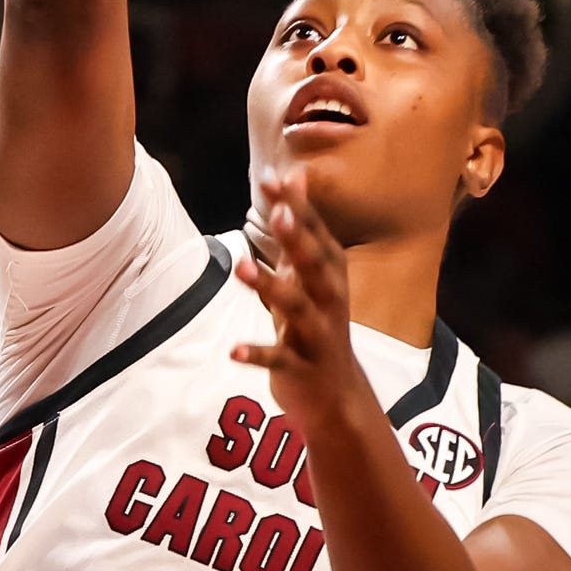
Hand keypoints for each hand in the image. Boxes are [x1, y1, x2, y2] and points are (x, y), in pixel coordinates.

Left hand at [232, 170, 363, 429]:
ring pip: (296, 308)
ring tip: (242, 267)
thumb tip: (295, 177)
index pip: (317, 234)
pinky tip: (233, 350)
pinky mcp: (301, 367)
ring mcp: (317, 334)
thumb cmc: (318, 322)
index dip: (298, 207)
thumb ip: (302, 228)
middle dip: (298, 240)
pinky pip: (279, 359)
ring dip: (270, 287)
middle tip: (277, 213)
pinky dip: (257, 355)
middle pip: (315, 265)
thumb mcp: (313, 273)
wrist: (337, 394)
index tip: (274, 178)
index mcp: (331, 275)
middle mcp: (330, 300)